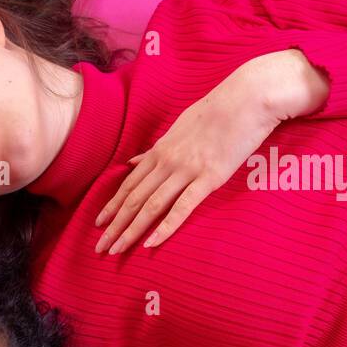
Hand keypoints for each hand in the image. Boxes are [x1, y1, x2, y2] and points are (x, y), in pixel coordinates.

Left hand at [93, 50, 321, 253]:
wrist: (248, 97)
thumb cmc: (217, 111)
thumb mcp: (179, 128)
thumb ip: (156, 149)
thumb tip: (134, 161)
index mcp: (160, 151)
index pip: (128, 184)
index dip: (111, 206)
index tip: (98, 224)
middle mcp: (167, 162)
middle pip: (133, 199)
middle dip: (114, 225)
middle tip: (99, 248)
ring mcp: (186, 170)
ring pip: (151, 206)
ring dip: (131, 231)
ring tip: (115, 250)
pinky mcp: (209, 177)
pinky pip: (183, 207)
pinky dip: (165, 227)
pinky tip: (151, 244)